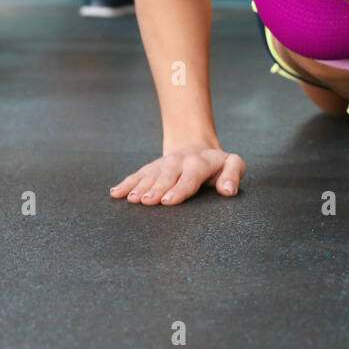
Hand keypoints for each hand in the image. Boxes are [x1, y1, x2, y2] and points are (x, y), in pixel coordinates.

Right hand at [111, 149, 245, 205]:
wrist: (195, 147)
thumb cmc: (217, 164)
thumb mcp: (233, 164)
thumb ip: (233, 175)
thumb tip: (228, 190)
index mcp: (199, 163)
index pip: (190, 177)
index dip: (179, 188)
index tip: (169, 200)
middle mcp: (178, 162)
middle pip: (166, 176)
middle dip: (156, 189)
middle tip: (146, 201)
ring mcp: (162, 165)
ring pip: (149, 176)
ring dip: (139, 187)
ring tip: (130, 199)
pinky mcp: (150, 169)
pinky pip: (137, 175)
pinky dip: (126, 184)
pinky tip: (115, 193)